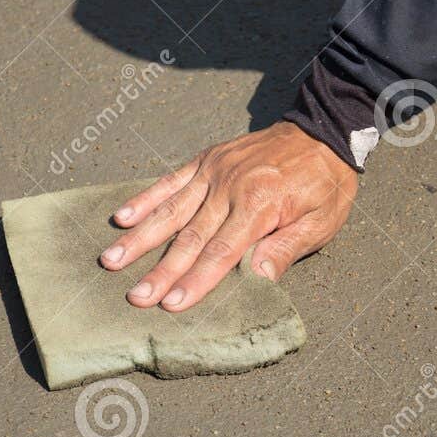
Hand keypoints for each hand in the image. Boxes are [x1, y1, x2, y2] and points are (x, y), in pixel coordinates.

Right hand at [99, 121, 356, 310]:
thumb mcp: (321, 222)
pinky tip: (121, 217)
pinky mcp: (206, 160)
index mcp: (260, 205)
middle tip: (135, 297)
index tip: (171, 304)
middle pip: (190, 237)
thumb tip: (258, 279)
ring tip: (111, 260)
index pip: (221, 251)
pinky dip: (145, 198)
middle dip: (160, 270)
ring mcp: (214, 172)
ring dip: (140, 238)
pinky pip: (171, 181)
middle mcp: (230, 187)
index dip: (196, 280)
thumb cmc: (324, 185)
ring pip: (171, 210)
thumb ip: (286, 249)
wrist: (322, 132)